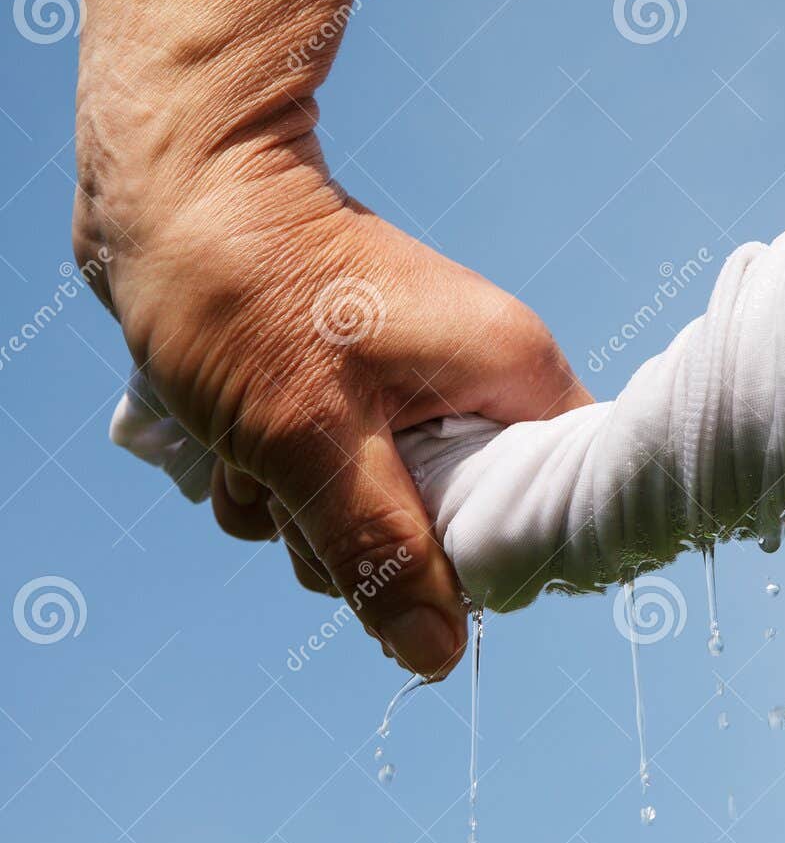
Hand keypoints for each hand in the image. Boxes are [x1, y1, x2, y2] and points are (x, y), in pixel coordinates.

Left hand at [74, 0, 587, 677]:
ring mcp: (418, 391)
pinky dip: (281, 484)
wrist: (162, 186)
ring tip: (259, 452)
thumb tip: (440, 656)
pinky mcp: (360, 396)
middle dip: (371, 539)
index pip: (563, 505)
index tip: (423, 564)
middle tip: (311, 490)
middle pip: (463, 526)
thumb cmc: (242, 286)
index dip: (503, 558)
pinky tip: (239, 443)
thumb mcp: (312, 440)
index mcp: (511, 376)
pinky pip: (337, 485)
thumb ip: (385, 553)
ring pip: (385, 515)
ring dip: (308, 514)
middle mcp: (479, 384)